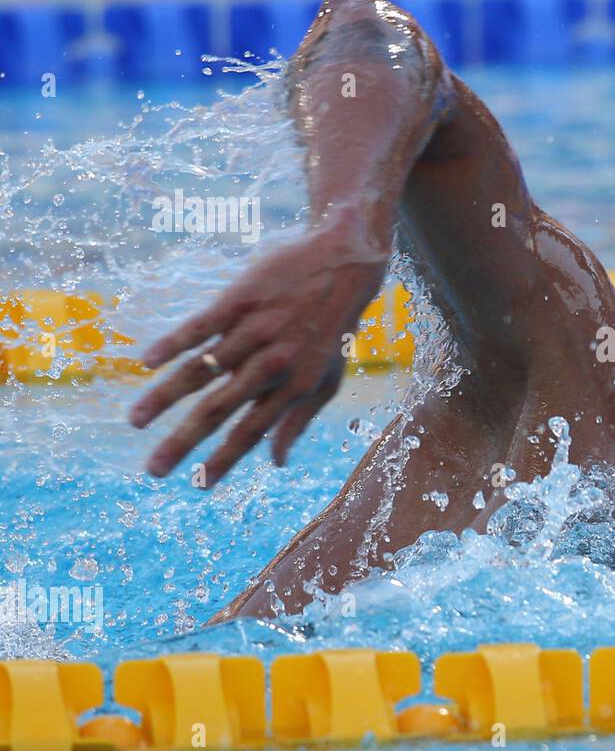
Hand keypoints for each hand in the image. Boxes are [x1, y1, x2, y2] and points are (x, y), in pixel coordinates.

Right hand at [129, 236, 387, 485]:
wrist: (344, 264)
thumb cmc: (335, 329)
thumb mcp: (328, 380)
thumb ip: (300, 421)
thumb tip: (278, 463)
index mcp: (292, 387)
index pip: (250, 433)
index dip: (224, 461)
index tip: (197, 486)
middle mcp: (270, 364)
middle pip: (219, 410)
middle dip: (183, 443)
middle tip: (153, 470)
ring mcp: (253, 331)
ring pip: (201, 371)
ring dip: (164, 398)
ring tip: (135, 421)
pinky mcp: (239, 301)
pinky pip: (200, 325)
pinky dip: (173, 343)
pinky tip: (146, 362)